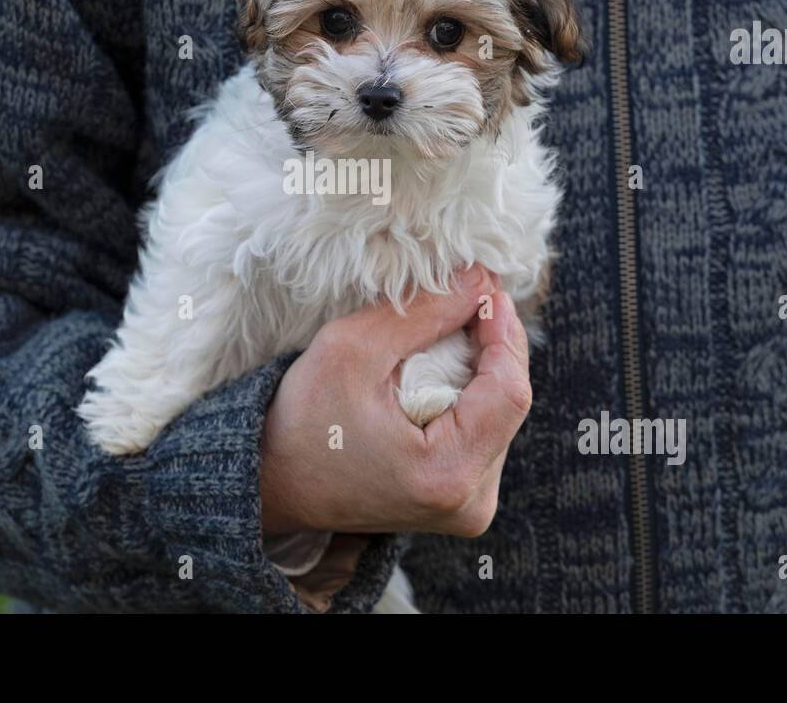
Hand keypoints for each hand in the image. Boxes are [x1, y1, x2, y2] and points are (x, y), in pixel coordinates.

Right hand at [260, 265, 531, 537]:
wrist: (276, 484)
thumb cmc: (304, 422)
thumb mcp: (351, 350)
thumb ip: (423, 313)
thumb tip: (480, 279)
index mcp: (446, 474)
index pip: (510, 390)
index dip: (503, 332)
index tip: (484, 288)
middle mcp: (470, 502)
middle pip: (510, 402)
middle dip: (492, 345)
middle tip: (464, 299)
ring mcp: (469, 507)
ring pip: (501, 415)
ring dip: (481, 368)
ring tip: (445, 337)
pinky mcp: (462, 501)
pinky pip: (486, 432)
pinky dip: (470, 394)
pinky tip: (441, 372)